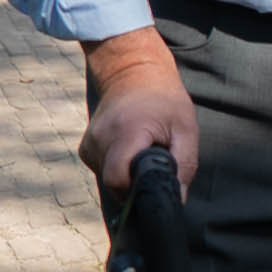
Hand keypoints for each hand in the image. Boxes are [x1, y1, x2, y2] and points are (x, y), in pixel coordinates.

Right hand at [79, 29, 198, 192]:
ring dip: (128, 175)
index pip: (118, 181)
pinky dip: (118, 168)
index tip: (153, 184)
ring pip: (108, 180)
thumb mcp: (186, 129)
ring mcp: (89, 143)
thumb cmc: (164, 100)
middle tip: (154, 161)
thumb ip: (184, 165)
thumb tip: (176, 199)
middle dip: (136, 183)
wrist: (133, 72)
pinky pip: (102, 170)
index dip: (137, 191)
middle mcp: (100, 138)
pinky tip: (130, 150)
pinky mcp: (85, 147)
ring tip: (142, 151)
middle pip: (114, 184)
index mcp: (125, 133)